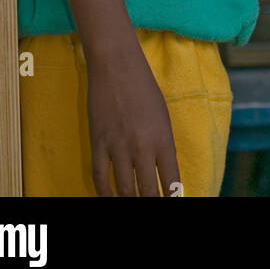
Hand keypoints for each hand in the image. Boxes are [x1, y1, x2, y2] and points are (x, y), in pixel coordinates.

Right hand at [86, 43, 180, 196]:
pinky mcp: (98, 143)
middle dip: (151, 203)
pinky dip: (106, 193)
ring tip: (134, 202)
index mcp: (163, 138)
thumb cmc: (144, 87)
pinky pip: (100, 178)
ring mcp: (118, 146)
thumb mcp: (163, 116)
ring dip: (130, 201)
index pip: (171, 182)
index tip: (170, 203)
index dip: (171, 199)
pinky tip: (111, 197)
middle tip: (152, 204)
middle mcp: (142, 147)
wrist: (117, 65)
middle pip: (148, 192)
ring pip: (125, 191)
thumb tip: (163, 175)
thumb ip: (163, 146)